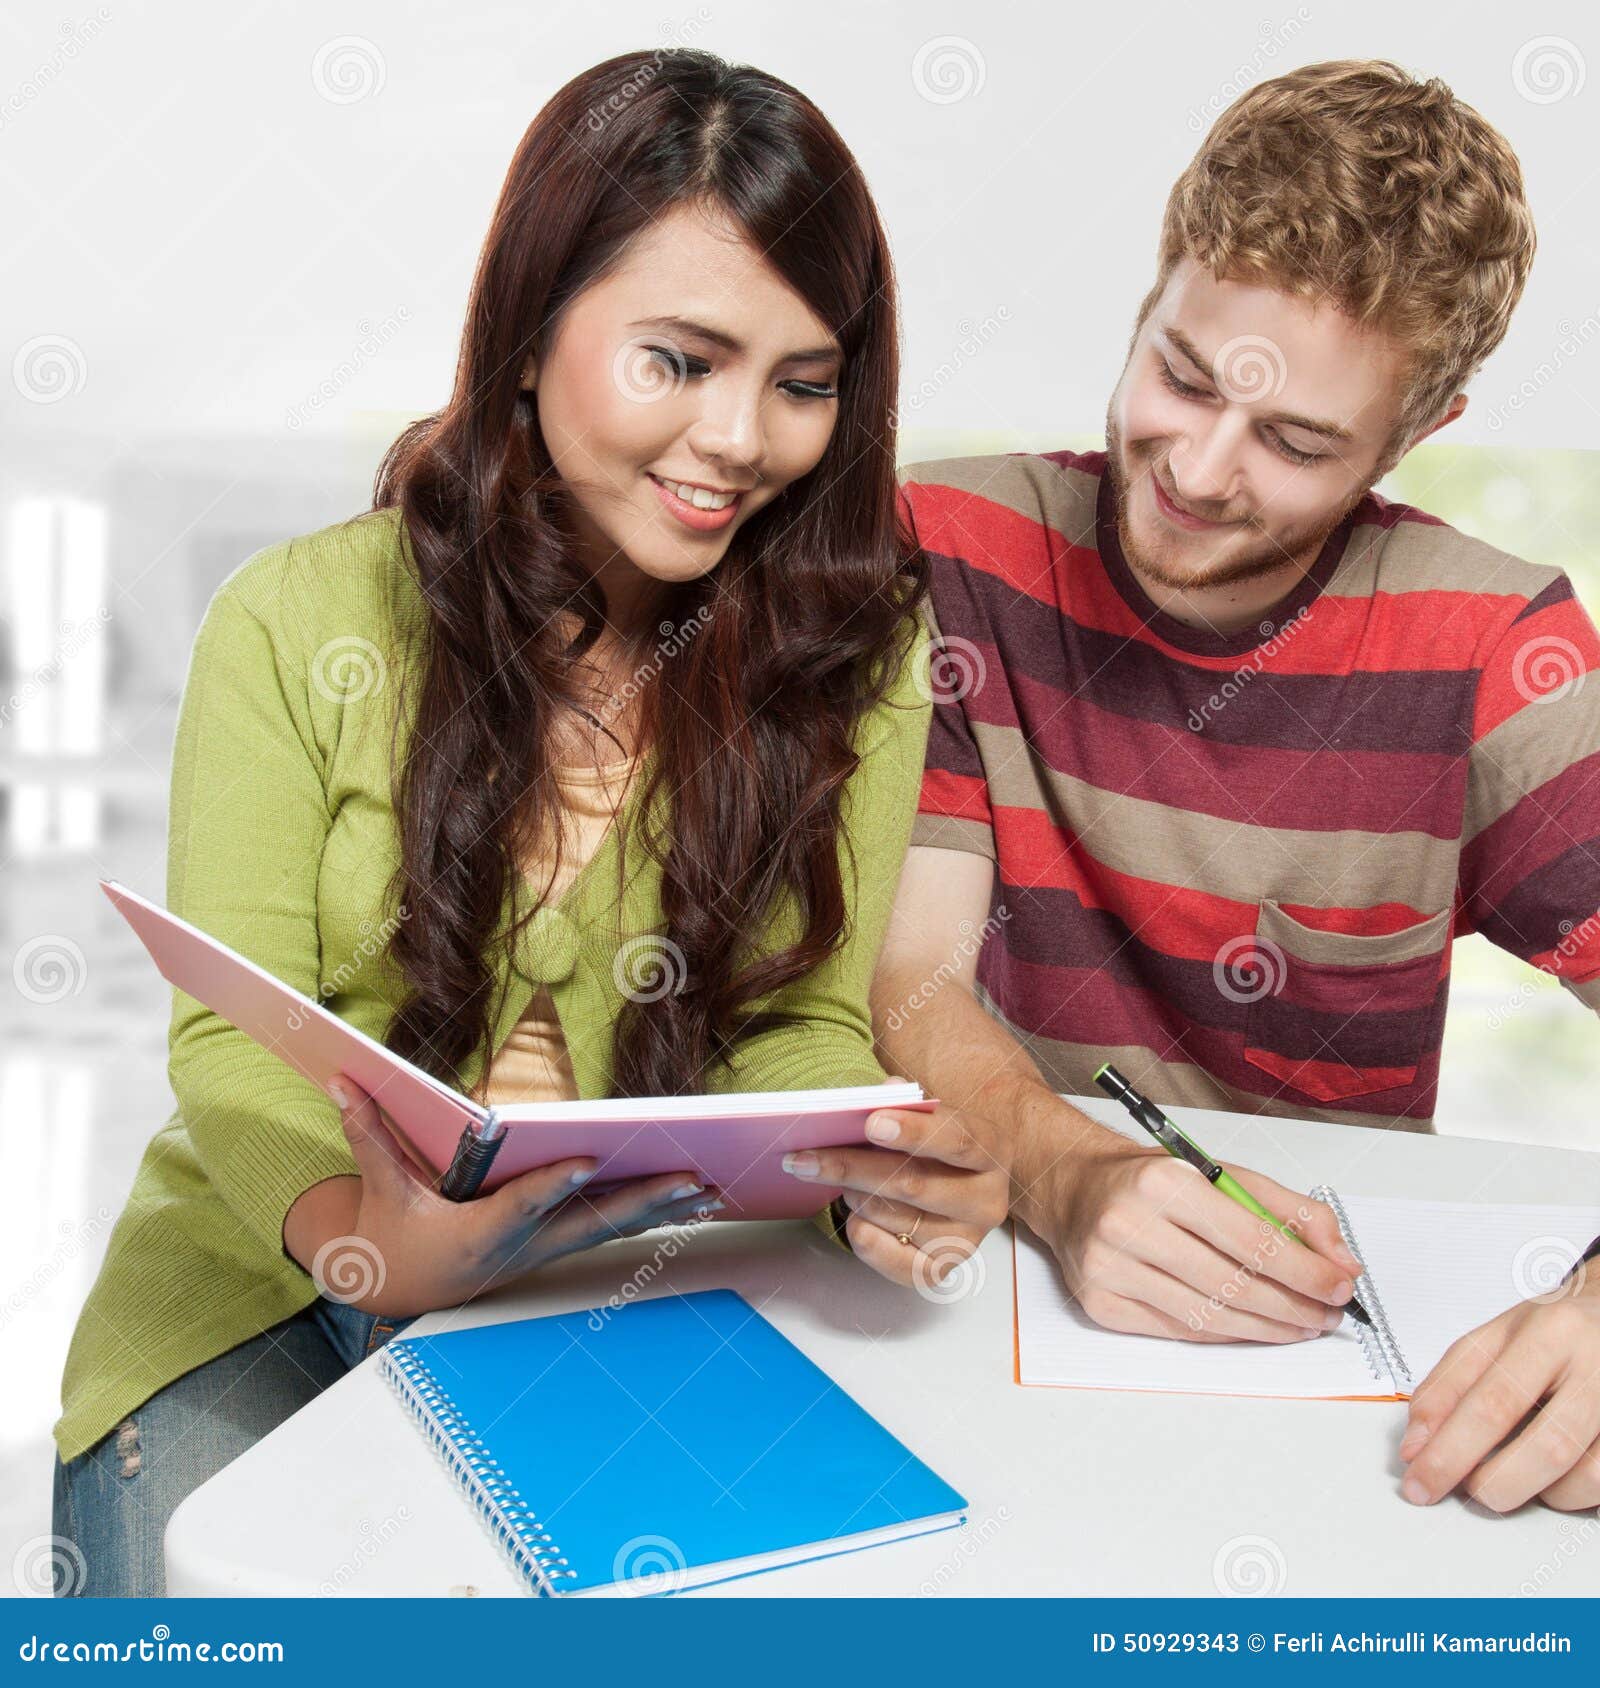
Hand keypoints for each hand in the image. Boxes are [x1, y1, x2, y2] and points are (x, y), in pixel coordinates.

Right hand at [283, 1072, 722, 1316]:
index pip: (521, 1206)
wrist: (403, 1287)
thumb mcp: (381, 1191)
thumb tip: (344, 1083)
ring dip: (663, 1210)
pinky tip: (693, 1201)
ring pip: (613, 1230)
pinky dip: (653, 1215)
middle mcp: (523, 1247)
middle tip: (692, 1180)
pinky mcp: (558, 1246)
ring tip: (712, 1190)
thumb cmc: (393, 1234)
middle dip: (643, 1202)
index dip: (553, 1186)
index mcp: (479, 1234)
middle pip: (591, 1223)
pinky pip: (613, 1230)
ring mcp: (546, 1250)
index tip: (588, 1162)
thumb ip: (371, 1138)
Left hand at [780, 1100, 1009, 1290]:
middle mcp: (987, 1201)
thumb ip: (906, 1103)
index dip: (914, 1131)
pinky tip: (854, 1214)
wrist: (957, 1190)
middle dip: (853, 1167)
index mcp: (992, 1150)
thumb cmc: (935, 1148)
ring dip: (852, 1193)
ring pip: (890, 1216)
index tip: (871, 1123)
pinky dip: (860, 1230)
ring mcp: (965, 1241)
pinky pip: (884, 1254)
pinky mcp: (939, 1271)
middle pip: (913, 1184)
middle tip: (804, 1158)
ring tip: (839, 1179)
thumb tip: (883, 1092)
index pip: (957, 1140)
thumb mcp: (930, 1118)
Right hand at [1030, 1142, 1363, 1340]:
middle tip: (1328, 1314)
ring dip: (1267, 1328)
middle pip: (1233, 1286)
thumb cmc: (1150, 1180)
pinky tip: (1253, 1327)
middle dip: (1295, 1307)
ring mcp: (1109, 1270)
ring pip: (1209, 1317)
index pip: (1251, 1241)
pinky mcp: (1100, 1304)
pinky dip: (1225, 1335)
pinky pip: (1180, 1331)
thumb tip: (1341, 1260)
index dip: (1306, 1272)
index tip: (1341, 1286)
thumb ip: (1288, 1210)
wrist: (1074, 1188)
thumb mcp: (1221, 1175)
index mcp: (1161, 1183)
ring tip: (1301, 1326)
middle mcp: (1129, 1225)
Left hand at [1399, 1269, 1599, 1510]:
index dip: (1450, 1453)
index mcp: (1550, 1334)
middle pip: (1547, 1449)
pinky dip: (1571, 1492)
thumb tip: (1416, 1448)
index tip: (1420, 1483)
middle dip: (1495, 1483)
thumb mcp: (1493, 1337)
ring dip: (1538, 1491)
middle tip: (1470, 1488)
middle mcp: (1598, 1369)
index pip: (1492, 1404)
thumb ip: (1448, 1387)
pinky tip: (1553, 1473)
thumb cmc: (1554, 1330)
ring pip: (1585, 1478)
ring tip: (1516, 1469)